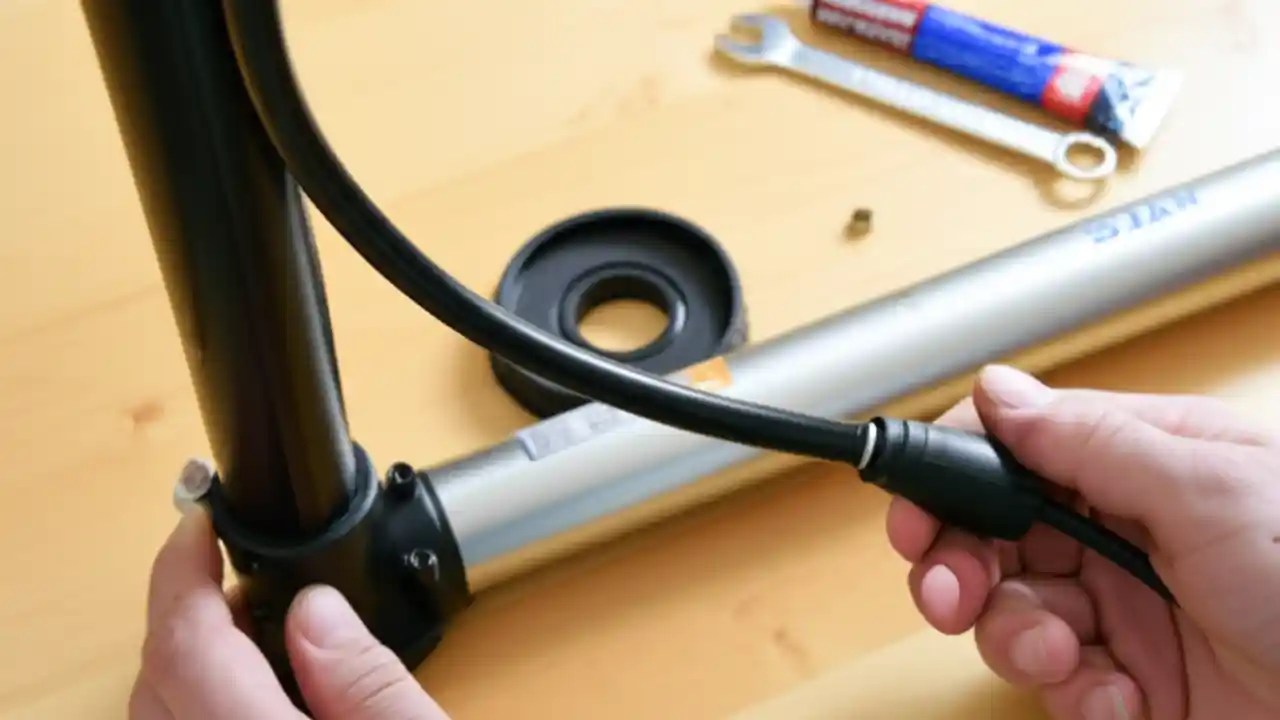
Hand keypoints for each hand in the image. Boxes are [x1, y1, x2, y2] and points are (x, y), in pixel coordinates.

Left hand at [130, 506, 450, 718]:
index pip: (185, 648)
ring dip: (197, 660)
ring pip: (163, 713)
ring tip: (267, 624)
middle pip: (157, 679)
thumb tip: (315, 605)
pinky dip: (205, 698)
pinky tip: (266, 686)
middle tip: (245, 569)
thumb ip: (365, 679)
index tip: (200, 520)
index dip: (182, 572)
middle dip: (189, 610)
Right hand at [886, 365, 1279, 719]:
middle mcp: (1125, 530)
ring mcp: (1125, 609)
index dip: (953, 470)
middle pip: (992, 531)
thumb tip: (1001, 390)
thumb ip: (1094, 440)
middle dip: (957, 561)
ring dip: (1015, 635)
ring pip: (1007, 610)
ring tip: (1059, 651)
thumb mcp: (1214, 492)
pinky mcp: (1129, 682)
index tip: (912, 502)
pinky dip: (1072, 695)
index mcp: (1145, 462)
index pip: (1017, 444)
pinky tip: (1120, 697)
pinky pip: (1054, 682)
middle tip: (947, 589)